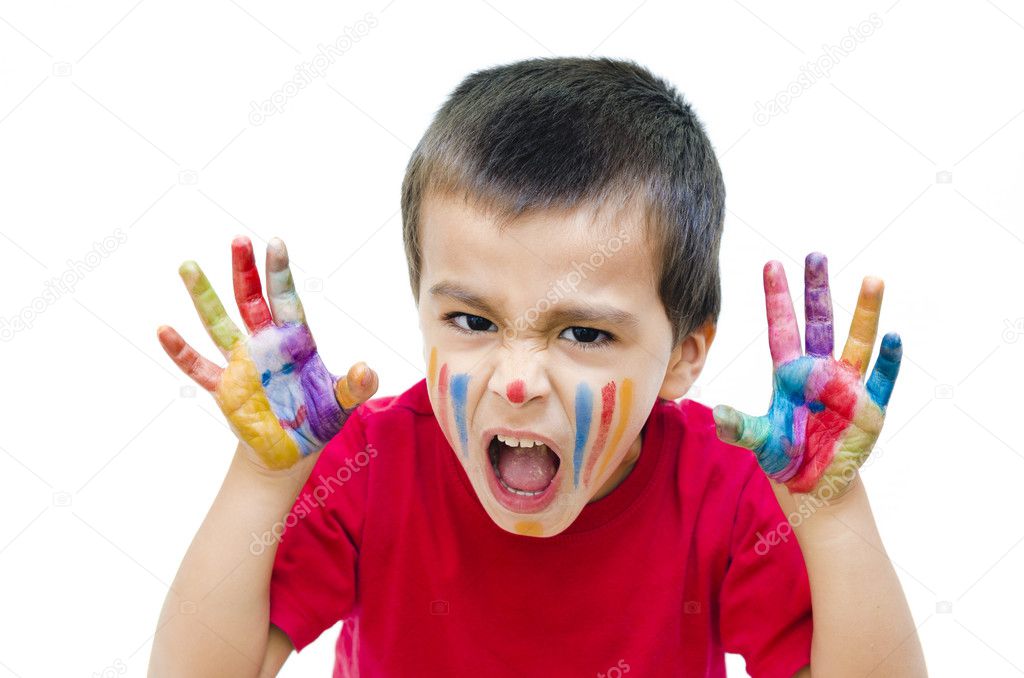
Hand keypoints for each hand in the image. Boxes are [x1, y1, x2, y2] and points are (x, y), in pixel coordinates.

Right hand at [157, 236, 377, 469]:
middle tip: (238, 240)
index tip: (274, 242)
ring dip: (204, 297)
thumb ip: (355, 386)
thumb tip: (367, 371)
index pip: (285, 299)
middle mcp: (265, 344)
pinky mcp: (224, 388)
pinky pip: (199, 366)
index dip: (279, 273)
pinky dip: (181, 350)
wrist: (292, 450)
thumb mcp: (342, 402)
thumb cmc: (319, 417)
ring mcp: (242, 364)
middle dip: (244, 271)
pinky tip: (164, 330)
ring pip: (219, 323)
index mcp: (295, 341)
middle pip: (251, 300)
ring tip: (188, 266)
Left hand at [712, 253, 901, 497]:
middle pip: (818, 322)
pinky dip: (888, 359)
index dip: (776, 297)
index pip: (781, 326)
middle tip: (816, 254)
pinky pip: (881, 378)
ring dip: (865, 311)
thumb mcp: (759, 441)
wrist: (814, 485)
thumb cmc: (785, 456)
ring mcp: (846, 385)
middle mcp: (818, 371)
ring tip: (872, 278)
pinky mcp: (870, 406)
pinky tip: (893, 337)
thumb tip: (719, 414)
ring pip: (857, 339)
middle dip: (817, 289)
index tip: (771, 264)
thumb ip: (740, 427)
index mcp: (788, 373)